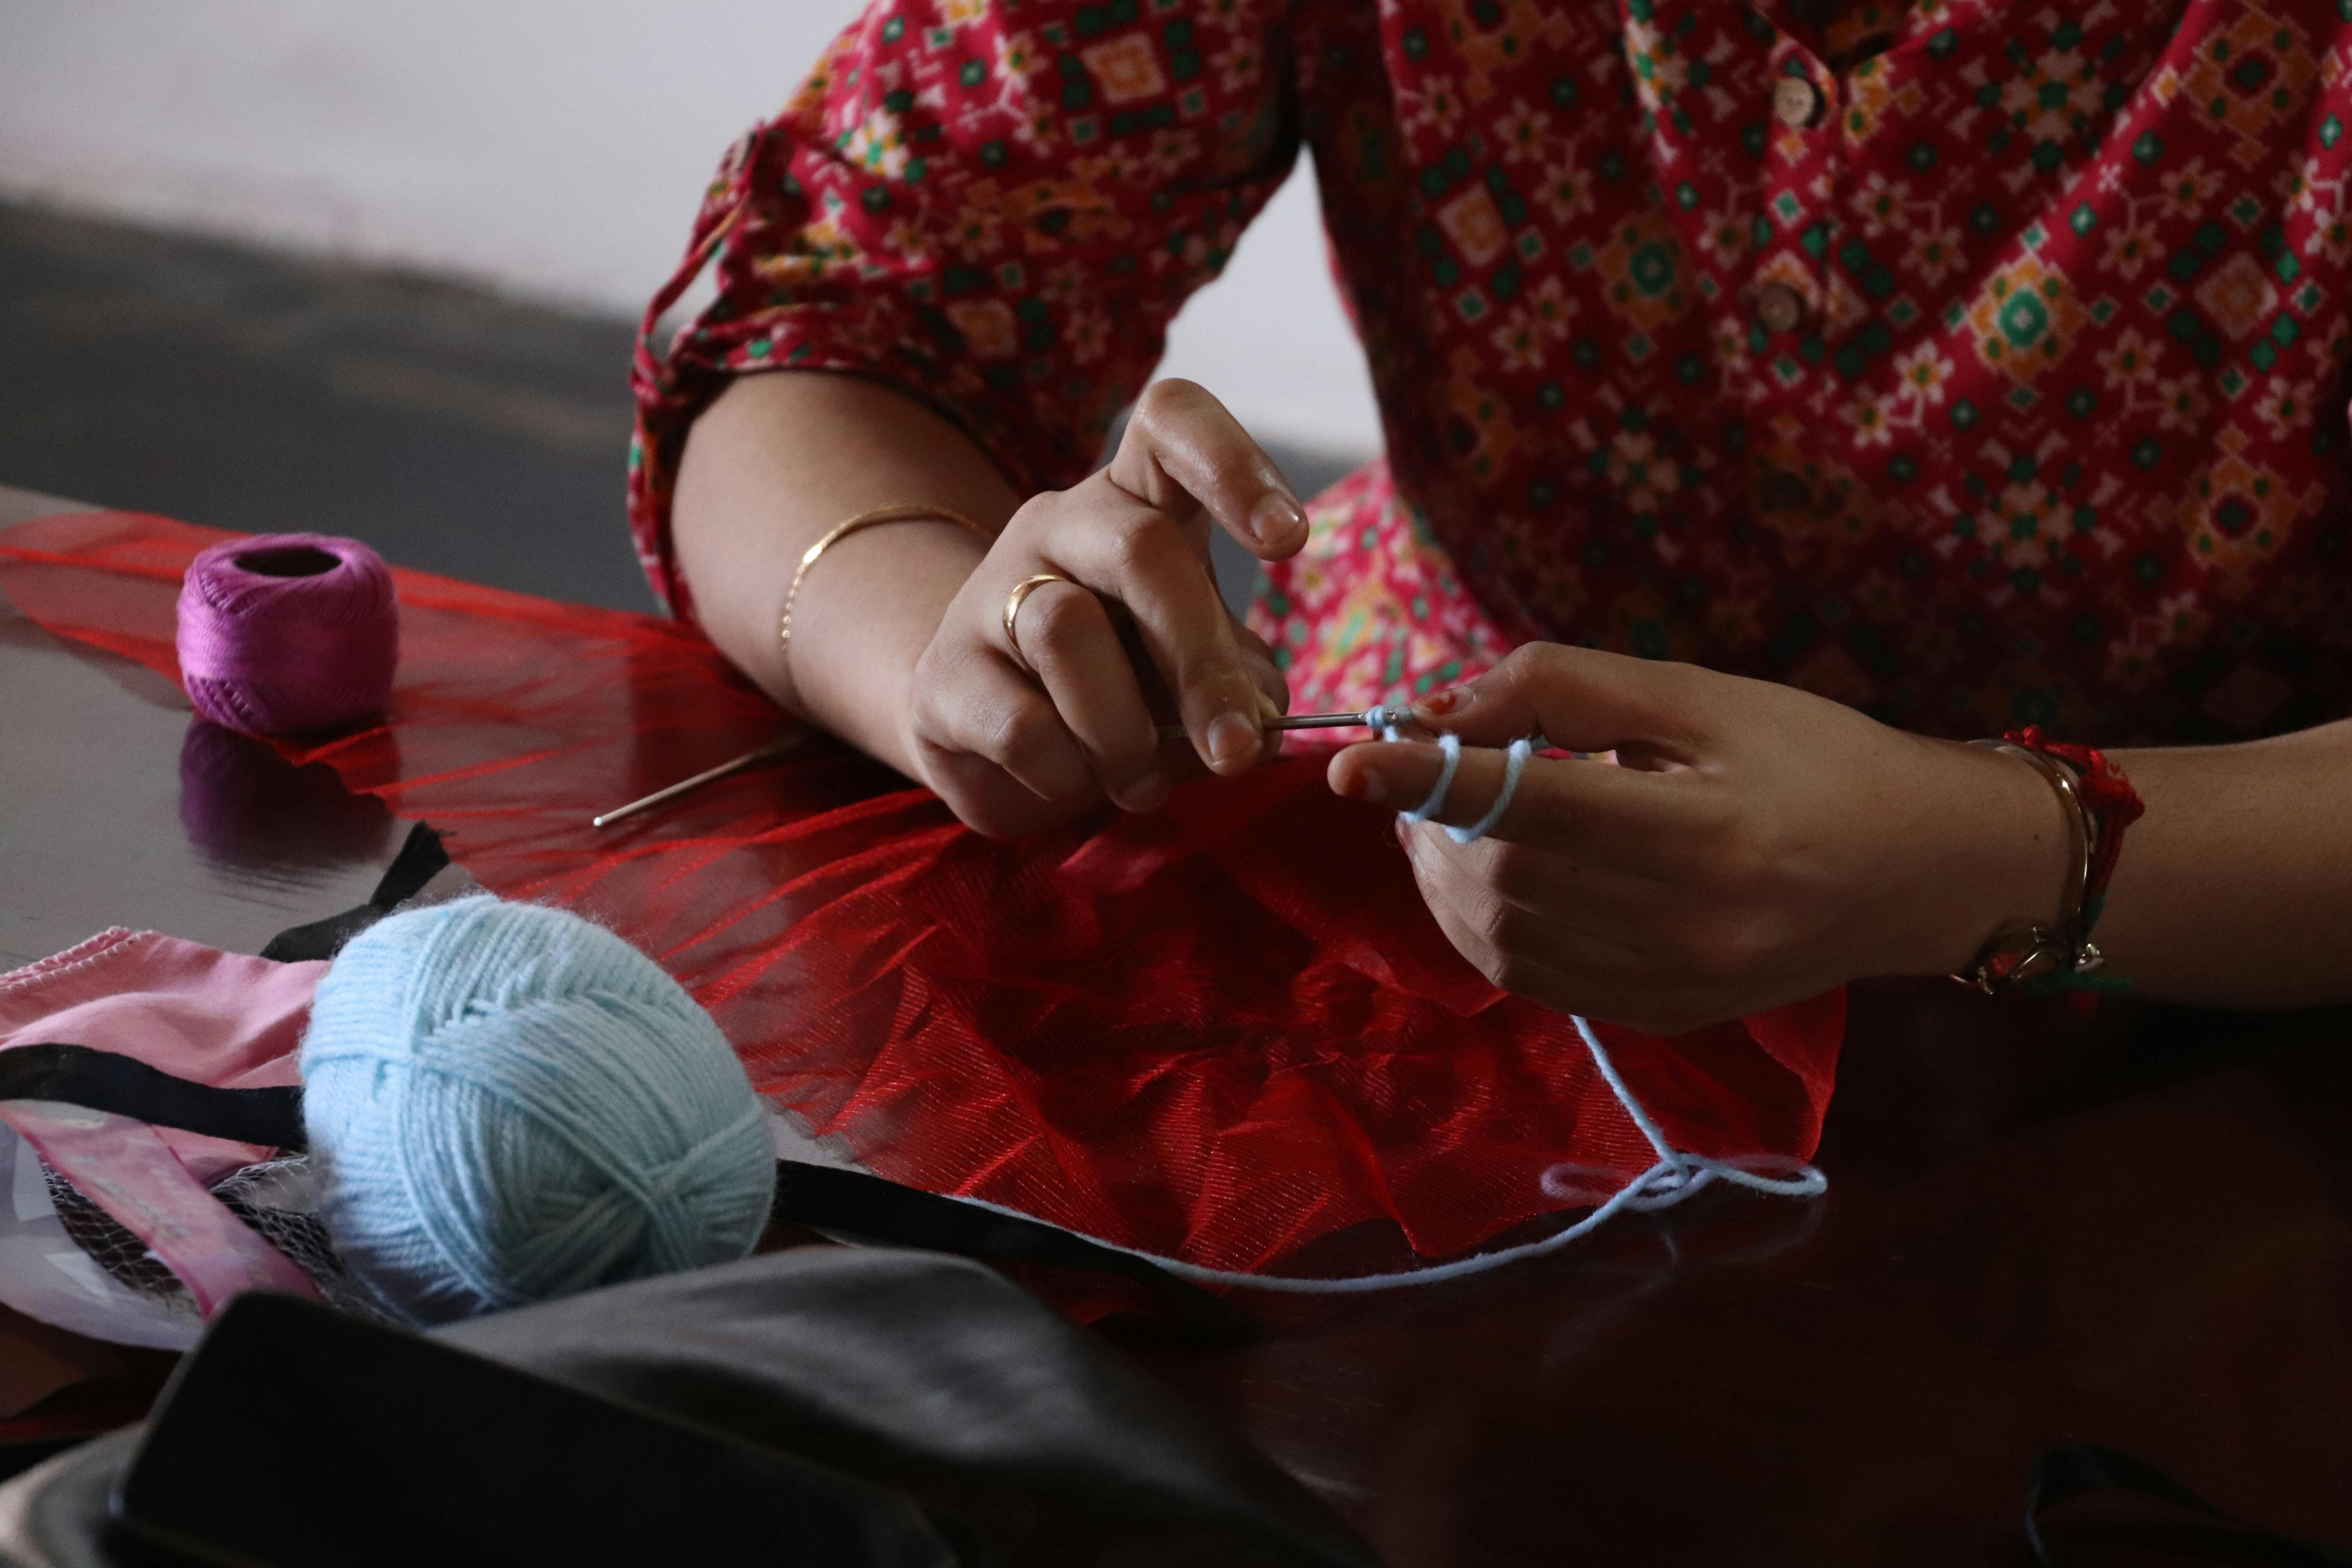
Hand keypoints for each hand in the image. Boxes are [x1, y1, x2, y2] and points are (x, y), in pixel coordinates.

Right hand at [906, 380, 1301, 837]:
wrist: (993, 734)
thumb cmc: (1124, 686)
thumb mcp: (1200, 675)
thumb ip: (1242, 689)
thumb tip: (1253, 729)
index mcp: (1136, 501)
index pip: (1172, 421)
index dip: (1233, 463)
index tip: (1287, 542)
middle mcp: (1058, 525)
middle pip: (1141, 549)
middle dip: (1201, 661)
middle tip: (1232, 747)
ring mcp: (989, 592)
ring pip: (1068, 632)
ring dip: (1126, 731)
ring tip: (1139, 778)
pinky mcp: (942, 676)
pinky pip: (1021, 725)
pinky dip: (1069, 772)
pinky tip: (1072, 778)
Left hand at [1324, 645, 2070, 1032]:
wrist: (1923, 869)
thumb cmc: (1818, 757)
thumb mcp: (1702, 696)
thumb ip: (1568, 691)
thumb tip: (1440, 711)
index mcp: (1707, 832)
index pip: (1529, 808)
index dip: (1430, 780)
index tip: (1352, 759)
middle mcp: (1689, 926)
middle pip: (1503, 877)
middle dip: (1432, 823)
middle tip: (1417, 774)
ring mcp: (1674, 985)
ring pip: (1502, 940)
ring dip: (1443, 878)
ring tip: (1440, 820)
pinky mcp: (1664, 1016)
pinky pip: (1535, 980)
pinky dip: (1481, 927)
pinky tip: (1483, 876)